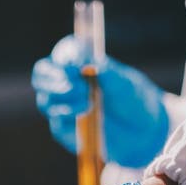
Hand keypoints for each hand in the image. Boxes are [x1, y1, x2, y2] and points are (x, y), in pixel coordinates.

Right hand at [32, 36, 169, 168]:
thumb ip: (107, 71)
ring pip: (45, 99)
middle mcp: (66, 82)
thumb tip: (86, 64)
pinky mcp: (65, 129)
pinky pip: (56, 123)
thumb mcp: (125, 83)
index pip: (64, 51)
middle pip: (41, 74)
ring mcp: (63, 106)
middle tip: (76, 85)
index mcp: (80, 63)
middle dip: (53, 78)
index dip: (67, 55)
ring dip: (63, 98)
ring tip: (89, 102)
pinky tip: (85, 115)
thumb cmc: (134, 100)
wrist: (143, 133)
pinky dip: (67, 116)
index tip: (81, 63)